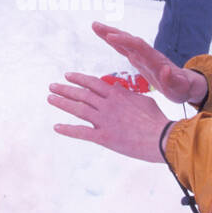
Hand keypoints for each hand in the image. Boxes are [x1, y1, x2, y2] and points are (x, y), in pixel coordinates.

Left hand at [49, 72, 169, 162]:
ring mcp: (104, 121)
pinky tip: (56, 127)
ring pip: (78, 109)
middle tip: (52, 86)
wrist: (161, 137)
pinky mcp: (104, 137)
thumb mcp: (142, 100)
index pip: (92, 83)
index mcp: (116, 94)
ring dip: (62, 103)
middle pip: (81, 94)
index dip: (78, 78)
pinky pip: (81, 132)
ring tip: (50, 98)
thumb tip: (119, 90)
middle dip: (65, 89)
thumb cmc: (155, 119)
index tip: (67, 75)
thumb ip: (127, 95)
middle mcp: (107, 105)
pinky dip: (67, 129)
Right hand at [90, 21, 207, 104]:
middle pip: (128, 40)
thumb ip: (171, 80)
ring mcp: (143, 56)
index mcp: (155, 60)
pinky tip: (105, 36)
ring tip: (95, 26)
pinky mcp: (139, 59)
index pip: (138, 47)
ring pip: (124, 42)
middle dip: (113, 32)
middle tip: (96, 25)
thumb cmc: (181, 87)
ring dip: (110, 34)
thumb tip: (166, 70)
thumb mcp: (179, 88)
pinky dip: (114, 42)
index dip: (125, 41)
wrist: (185, 84)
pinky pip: (124, 48)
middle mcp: (148, 55)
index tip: (111, 36)